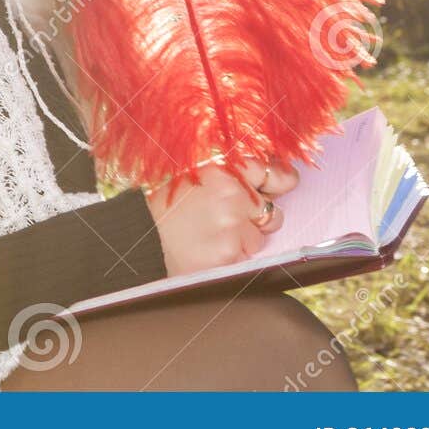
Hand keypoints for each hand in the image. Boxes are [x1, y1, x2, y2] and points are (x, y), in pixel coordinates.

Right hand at [141, 158, 299, 276]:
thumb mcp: (194, 179)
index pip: (268, 170)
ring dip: (243, 241)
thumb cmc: (164, 211)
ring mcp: (232, 225)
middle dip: (258, 218)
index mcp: (220, 170)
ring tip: (211, 238)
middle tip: (230, 221)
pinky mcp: (230, 253)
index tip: (287, 182)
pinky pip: (247, 258)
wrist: (141, 241)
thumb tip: (271, 181)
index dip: (282, 179)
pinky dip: (233, 259)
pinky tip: (209, 251)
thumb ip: (229, 178)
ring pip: (259, 238)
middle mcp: (231, 193)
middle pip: (271, 210)